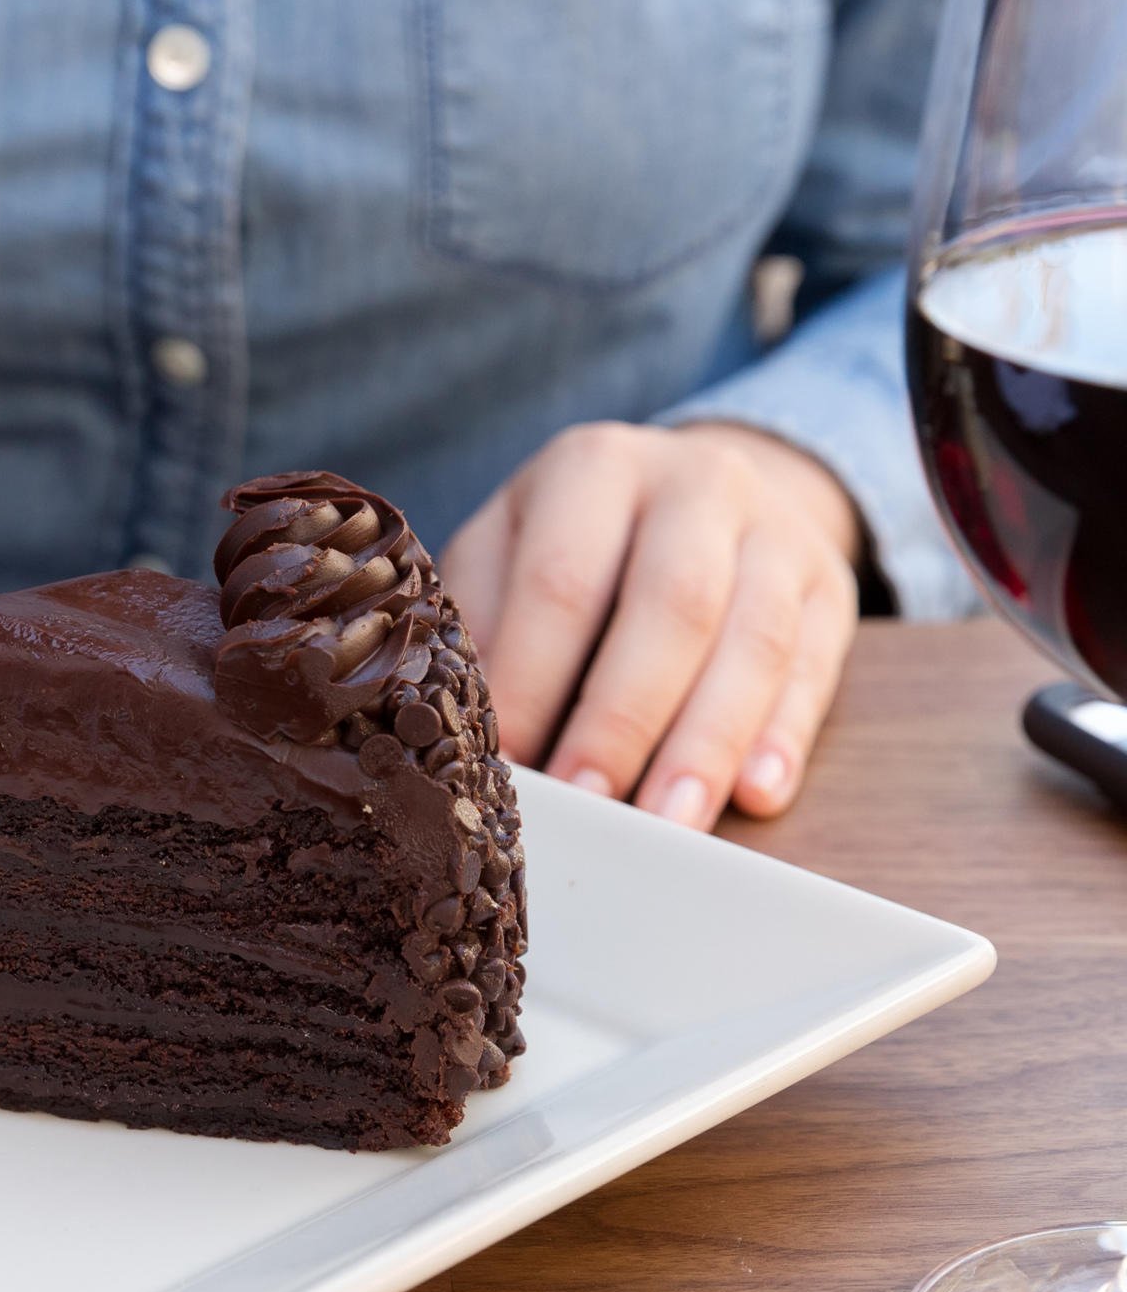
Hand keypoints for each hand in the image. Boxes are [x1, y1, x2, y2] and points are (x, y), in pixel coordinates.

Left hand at [439, 422, 860, 826]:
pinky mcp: (831, 584)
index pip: (562, 580)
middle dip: (624, 720)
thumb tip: (460, 735)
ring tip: (670, 824)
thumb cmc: (573, 544)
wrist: (697, 489)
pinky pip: (816, 664)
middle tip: (592, 808)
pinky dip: (785, 736)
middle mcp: (694, 483)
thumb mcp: (509, 551)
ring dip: (708, 744)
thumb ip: (484, 624)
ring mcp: (775, 530)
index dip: (536, 679)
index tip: (511, 766)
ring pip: (753, 641)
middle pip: (669, 606)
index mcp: (593, 468)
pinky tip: (757, 795)